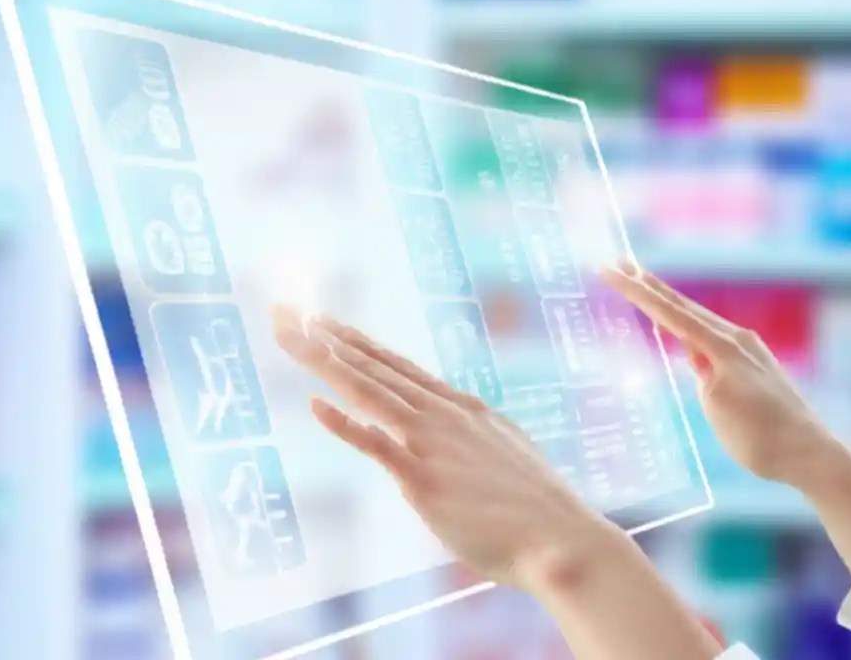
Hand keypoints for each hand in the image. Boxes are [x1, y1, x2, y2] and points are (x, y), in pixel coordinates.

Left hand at [270, 306, 617, 589]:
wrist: (563, 539)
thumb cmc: (537, 510)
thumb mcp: (505, 454)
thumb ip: (474, 439)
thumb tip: (461, 433)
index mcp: (462, 408)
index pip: (397, 367)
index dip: (356, 342)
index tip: (324, 321)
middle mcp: (443, 416)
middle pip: (373, 368)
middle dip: (325, 338)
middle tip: (287, 312)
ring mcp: (431, 443)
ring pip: (369, 390)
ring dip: (324, 361)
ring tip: (290, 335)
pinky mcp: (423, 479)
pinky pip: (375, 444)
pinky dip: (344, 422)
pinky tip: (315, 403)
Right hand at [604, 263, 846, 489]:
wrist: (809, 453)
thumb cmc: (759, 437)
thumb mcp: (718, 406)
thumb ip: (703, 374)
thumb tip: (698, 357)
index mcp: (723, 346)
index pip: (670, 314)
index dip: (637, 292)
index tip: (610, 270)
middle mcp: (737, 339)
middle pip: (684, 306)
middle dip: (651, 285)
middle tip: (621, 262)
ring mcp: (748, 350)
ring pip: (698, 319)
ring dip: (669, 303)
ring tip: (644, 285)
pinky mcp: (753, 364)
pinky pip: (712, 336)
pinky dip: (689, 325)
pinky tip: (683, 328)